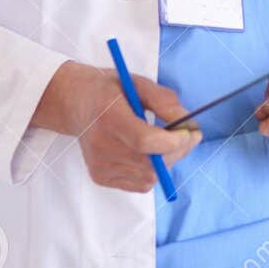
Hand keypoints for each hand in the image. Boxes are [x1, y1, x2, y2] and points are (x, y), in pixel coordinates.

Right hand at [39, 62, 201, 192]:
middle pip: (150, 163)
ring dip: (167, 161)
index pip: (144, 140)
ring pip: (148, 177)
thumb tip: (188, 123)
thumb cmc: (111, 91)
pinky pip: (139, 184)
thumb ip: (164, 100)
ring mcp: (100, 165)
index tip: (191, 132)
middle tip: (189, 136)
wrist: (77, 105)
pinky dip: (151, 171)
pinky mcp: (100, 177)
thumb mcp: (138, 83)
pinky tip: (147, 153)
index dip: (173, 141)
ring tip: (166, 142)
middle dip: (178, 151)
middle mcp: (101, 145)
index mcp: (109, 117)